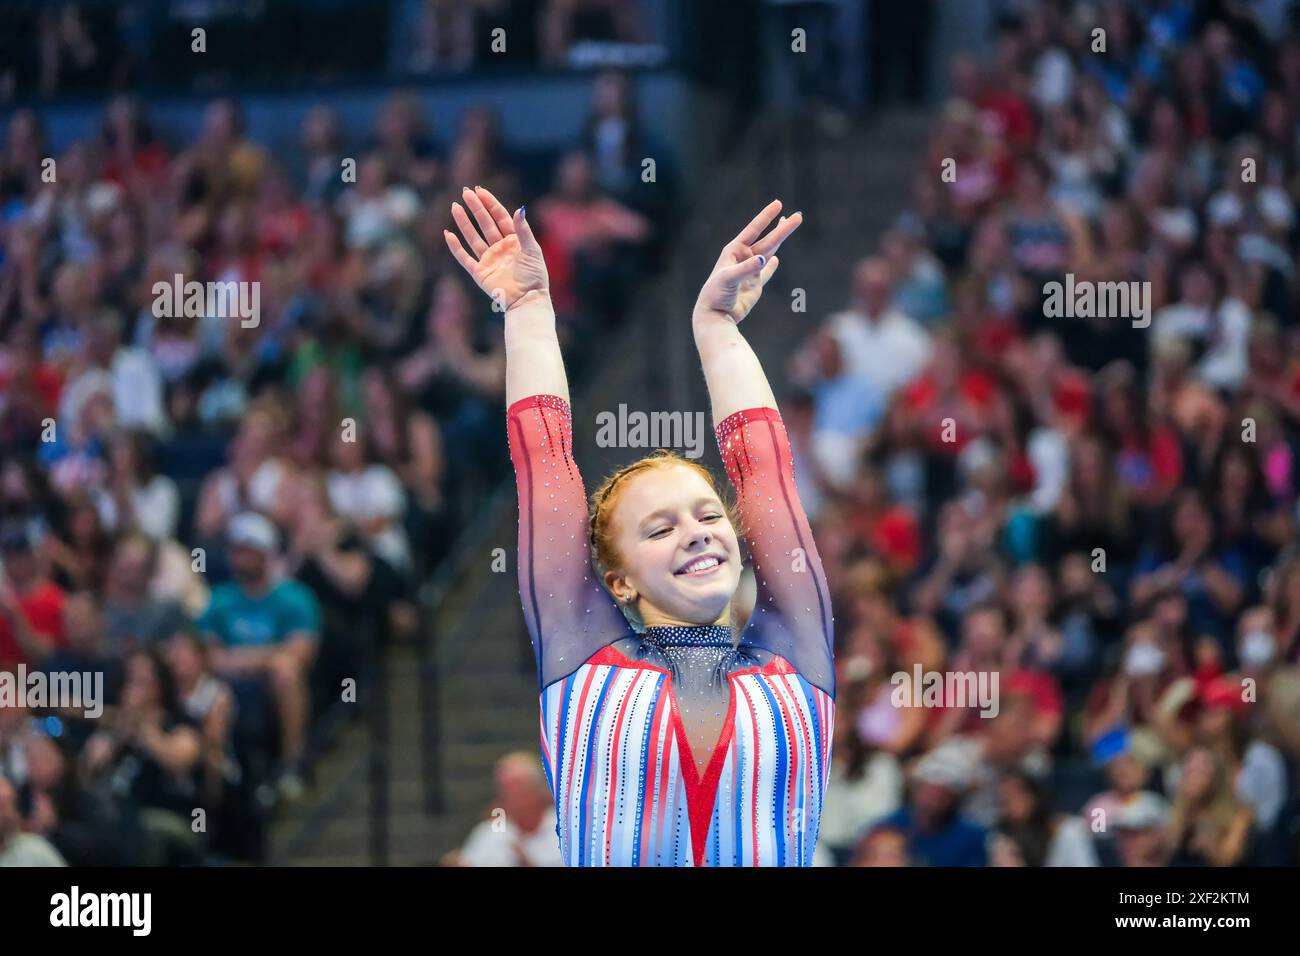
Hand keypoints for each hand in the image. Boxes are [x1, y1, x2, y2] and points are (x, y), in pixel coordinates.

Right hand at [444, 186, 547, 309]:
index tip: (479, 190)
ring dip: (464, 222)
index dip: (490, 203)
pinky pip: (464, 258)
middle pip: (485, 223)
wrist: (527, 300)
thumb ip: (523, 230)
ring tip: (455, 207)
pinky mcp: (479, 273)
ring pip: (473, 237)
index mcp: (514, 240)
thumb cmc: (534, 276)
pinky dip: (456, 247)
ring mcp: (489, 260)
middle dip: (475, 208)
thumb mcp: (532, 250)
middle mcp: (500, 248)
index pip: (499, 217)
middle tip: (464, 192)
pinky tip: (448, 234)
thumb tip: (519, 208)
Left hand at [694, 200, 801, 323]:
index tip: (778, 204)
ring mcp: (749, 271)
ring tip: (790, 225)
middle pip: (767, 240)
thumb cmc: (716, 294)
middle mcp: (742, 258)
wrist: (714, 316)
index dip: (766, 217)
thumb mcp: (729, 279)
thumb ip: (747, 268)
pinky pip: (766, 273)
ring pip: (769, 252)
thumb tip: (766, 259)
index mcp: (734, 251)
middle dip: (782, 228)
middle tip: (798, 217)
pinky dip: (771, 266)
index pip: (754, 230)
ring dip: (780, 240)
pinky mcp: (754, 285)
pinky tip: (776, 258)